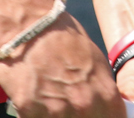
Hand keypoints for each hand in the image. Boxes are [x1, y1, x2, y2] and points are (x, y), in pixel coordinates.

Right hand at [0, 12, 124, 117]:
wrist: (28, 25)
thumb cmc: (63, 37)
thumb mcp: (95, 62)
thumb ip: (101, 90)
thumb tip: (105, 108)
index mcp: (104, 94)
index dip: (105, 117)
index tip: (98, 113)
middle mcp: (83, 105)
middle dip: (80, 115)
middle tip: (70, 103)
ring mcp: (56, 111)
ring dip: (57, 114)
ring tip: (51, 97)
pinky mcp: (29, 110)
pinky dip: (37, 113)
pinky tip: (36, 97)